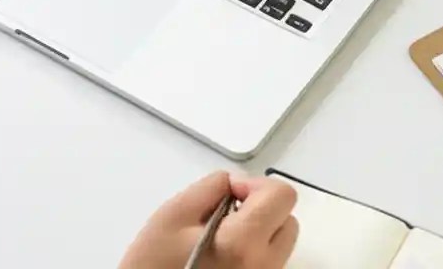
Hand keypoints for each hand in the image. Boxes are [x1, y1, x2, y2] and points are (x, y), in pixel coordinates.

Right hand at [118, 171, 299, 268]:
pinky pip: (269, 262)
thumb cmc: (154, 266)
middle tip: (226, 214)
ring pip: (280, 244)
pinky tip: (224, 256)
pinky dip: (254, 252)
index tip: (231, 194)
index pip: (281, 196)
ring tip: (221, 238)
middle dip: (262, 208)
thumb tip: (234, 182)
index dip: (257, 185)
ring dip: (259, 231)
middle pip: (288, 220)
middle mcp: (263, 265)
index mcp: (243, 242)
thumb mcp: (172, 214)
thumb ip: (210, 187)